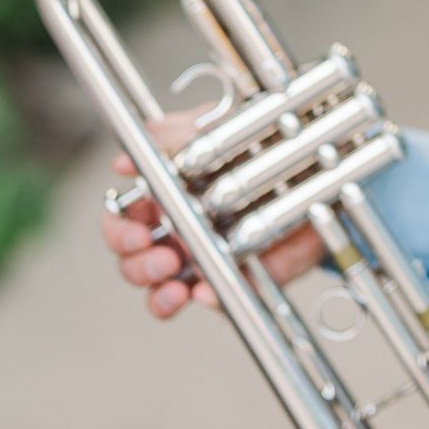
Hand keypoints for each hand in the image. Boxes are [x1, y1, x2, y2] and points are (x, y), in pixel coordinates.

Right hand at [101, 108, 326, 319]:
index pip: (120, 225)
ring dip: (159, 293)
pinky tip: (203, 293)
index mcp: (160, 200)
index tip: (136, 233)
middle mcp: (174, 234)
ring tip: (177, 281)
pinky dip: (204, 299)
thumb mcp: (210, 128)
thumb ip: (169, 138)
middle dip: (139, 266)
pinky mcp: (233, 277)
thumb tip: (123, 162)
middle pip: (132, 263)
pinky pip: (212, 299)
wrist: (309, 164)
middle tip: (163, 258)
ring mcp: (200, 260)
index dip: (119, 233)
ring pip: (159, 290)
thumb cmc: (250, 144)